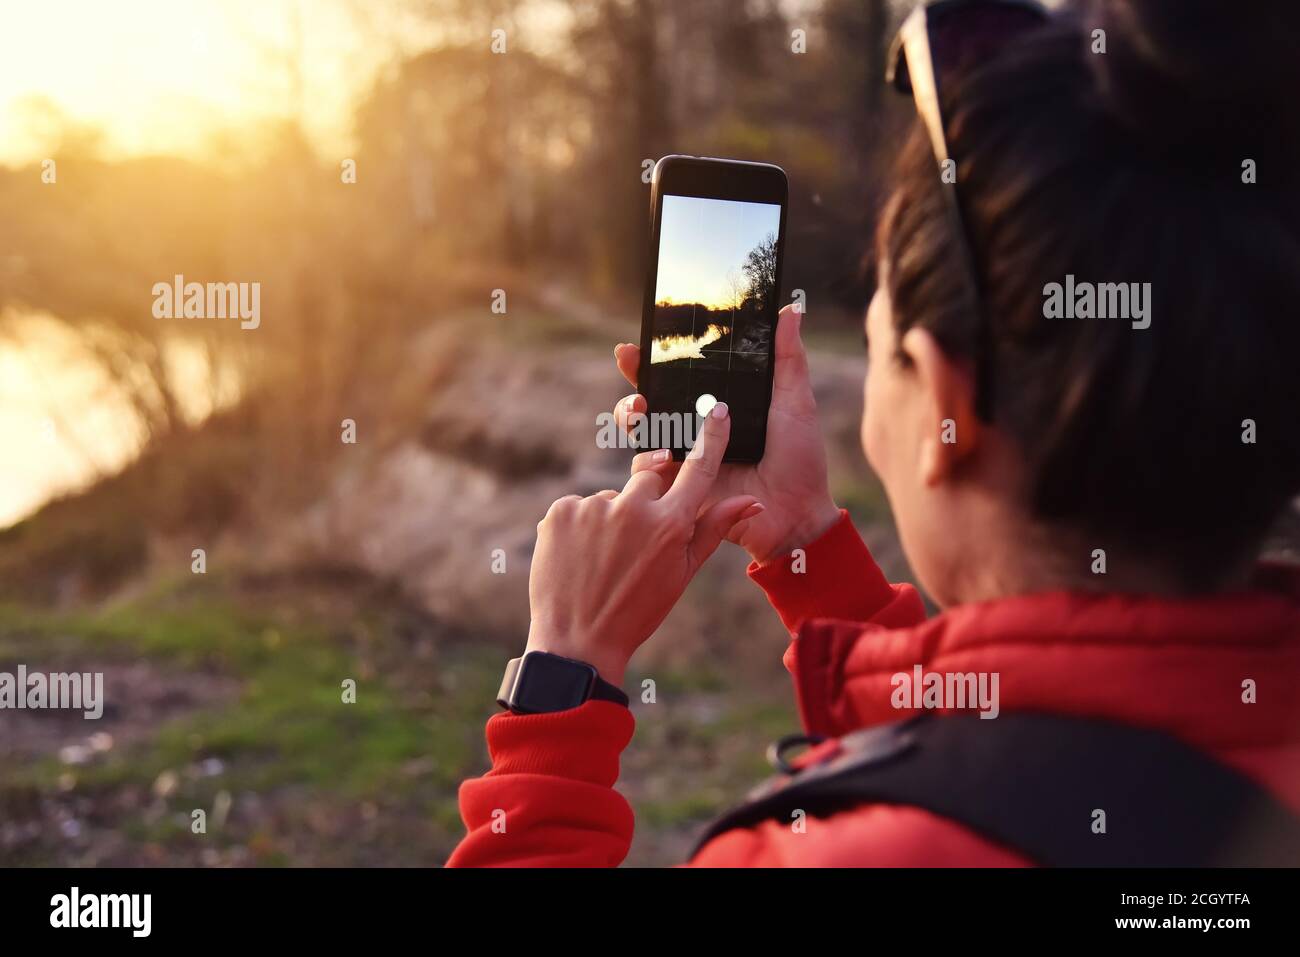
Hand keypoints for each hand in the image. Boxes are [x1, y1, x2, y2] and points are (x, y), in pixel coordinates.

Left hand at [526, 403, 763, 684]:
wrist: (578, 642)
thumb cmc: (638, 610)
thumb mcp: (683, 573)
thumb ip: (714, 529)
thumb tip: (753, 500)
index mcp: (669, 526)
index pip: (698, 469)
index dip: (711, 438)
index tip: (719, 410)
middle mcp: (632, 509)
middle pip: (648, 478)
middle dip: (647, 501)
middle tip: (635, 545)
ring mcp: (592, 508)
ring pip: (610, 498)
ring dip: (610, 520)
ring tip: (602, 562)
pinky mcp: (559, 512)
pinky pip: (578, 506)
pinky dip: (580, 526)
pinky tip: (580, 557)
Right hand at [612, 304, 839, 565]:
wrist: (796, 514)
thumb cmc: (800, 459)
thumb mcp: (795, 403)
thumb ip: (788, 358)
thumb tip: (791, 309)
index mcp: (720, 405)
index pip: (679, 375)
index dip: (654, 358)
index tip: (637, 343)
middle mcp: (697, 428)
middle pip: (651, 398)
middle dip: (633, 381)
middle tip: (631, 365)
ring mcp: (685, 457)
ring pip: (641, 431)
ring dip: (631, 415)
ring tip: (641, 408)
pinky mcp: (679, 487)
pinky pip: (647, 471)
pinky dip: (646, 458)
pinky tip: (659, 451)